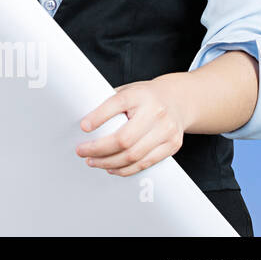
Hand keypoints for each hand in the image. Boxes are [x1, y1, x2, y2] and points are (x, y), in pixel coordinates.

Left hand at [76, 74, 192, 175]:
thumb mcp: (128, 91)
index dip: (98, 117)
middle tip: (82, 151)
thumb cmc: (145, 96)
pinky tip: (112, 168)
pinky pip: (146, 163)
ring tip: (92, 161)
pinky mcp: (172, 145)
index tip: (83, 127)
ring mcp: (166, 130)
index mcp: (140, 95)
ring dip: (109, 162)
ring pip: (134, 155)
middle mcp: (155, 112)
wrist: (178, 100)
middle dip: (98, 149)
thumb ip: (110, 102)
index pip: (116, 103)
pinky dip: (126, 169)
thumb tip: (84, 121)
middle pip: (124, 139)